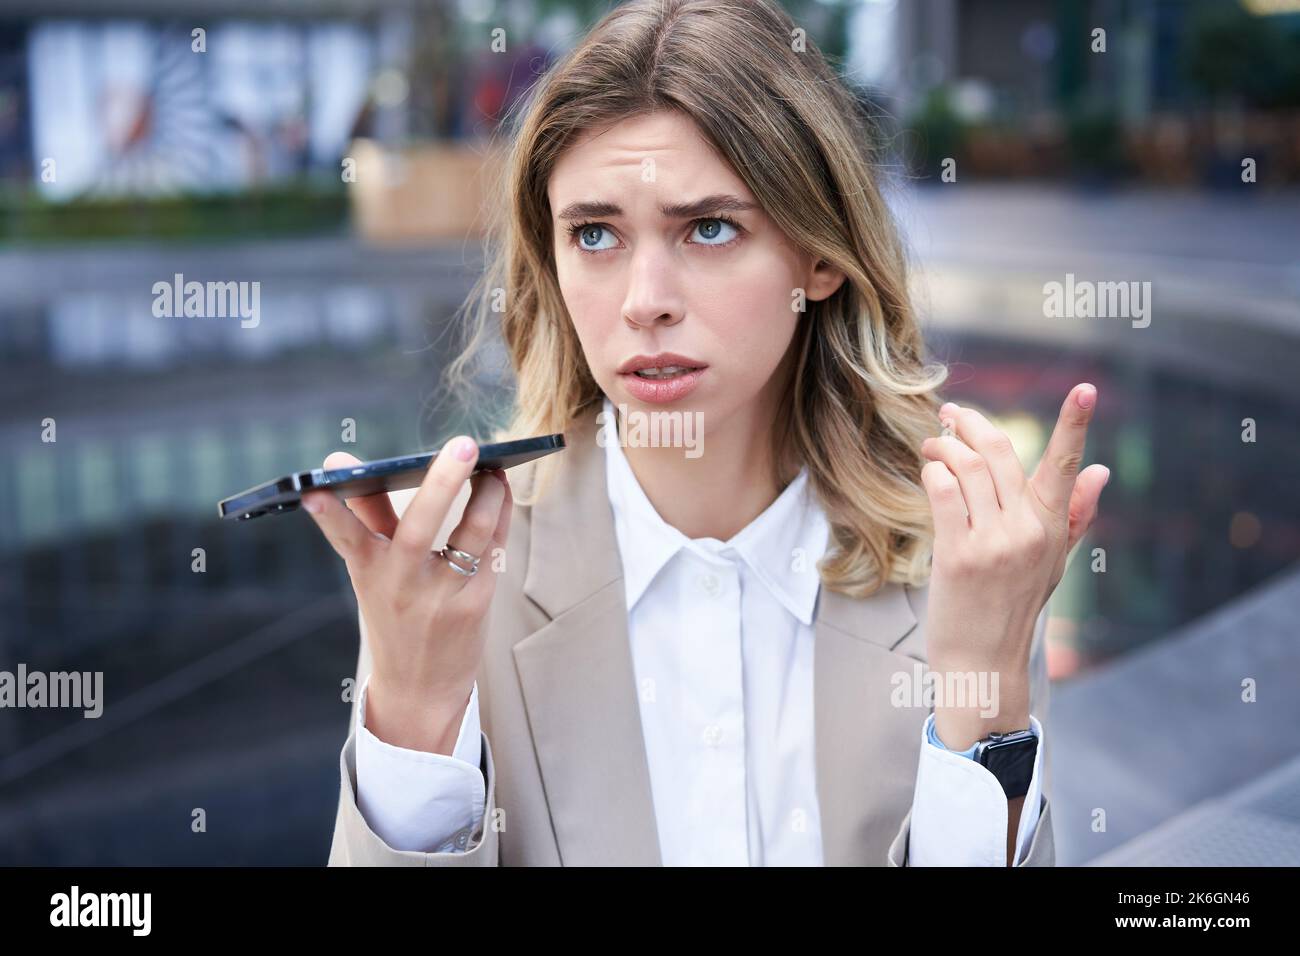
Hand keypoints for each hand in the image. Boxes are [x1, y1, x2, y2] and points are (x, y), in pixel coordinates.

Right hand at [302, 436, 512, 753]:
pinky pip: (492, 549)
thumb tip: (337, 461)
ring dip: (487, 495)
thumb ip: (364, 516)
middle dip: (442, 483)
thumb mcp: (371, 573)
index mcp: (367, 572)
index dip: (329, 513)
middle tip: (463, 444)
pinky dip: (499, 514)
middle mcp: (401, 585)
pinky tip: (500, 490)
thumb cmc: (395, 615)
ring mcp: (441, 597)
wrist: (420, 688)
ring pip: (471, 535)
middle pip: (419, 529)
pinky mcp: (475, 605)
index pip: (344, 536)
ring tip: (492, 467)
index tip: (313, 489)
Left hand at [919, 383, 1108, 745]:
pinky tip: (928, 473)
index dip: (1075, 423)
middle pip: (1000, 451)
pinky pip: (942, 492)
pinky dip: (932, 473)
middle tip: (950, 415)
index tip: (1085, 388)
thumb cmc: (1014, 606)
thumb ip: (1073, 513)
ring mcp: (993, 542)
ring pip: (967, 467)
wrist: (983, 660)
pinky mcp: (959, 555)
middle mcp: (1028, 530)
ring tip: (932, 447)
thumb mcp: (1053, 560)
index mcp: (1054, 527)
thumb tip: (1100, 470)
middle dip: (970, 423)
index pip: (1066, 465)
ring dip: (943, 447)